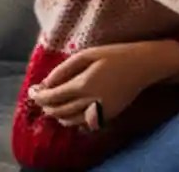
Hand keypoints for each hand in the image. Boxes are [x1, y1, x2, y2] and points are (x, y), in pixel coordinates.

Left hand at [28, 40, 178, 129]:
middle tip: (41, 96)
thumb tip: (46, 83)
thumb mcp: (89, 53)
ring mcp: (100, 111)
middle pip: (57, 111)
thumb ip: (65, 68)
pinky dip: (73, 120)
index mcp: (83, 84)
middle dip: (45, 105)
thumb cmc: (117, 54)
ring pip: (69, 121)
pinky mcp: (108, 115)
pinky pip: (84, 125)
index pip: (51, 97)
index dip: (37, 95)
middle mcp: (90, 102)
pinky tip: (72, 111)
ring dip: (57, 114)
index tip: (32, 90)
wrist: (146, 65)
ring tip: (55, 104)